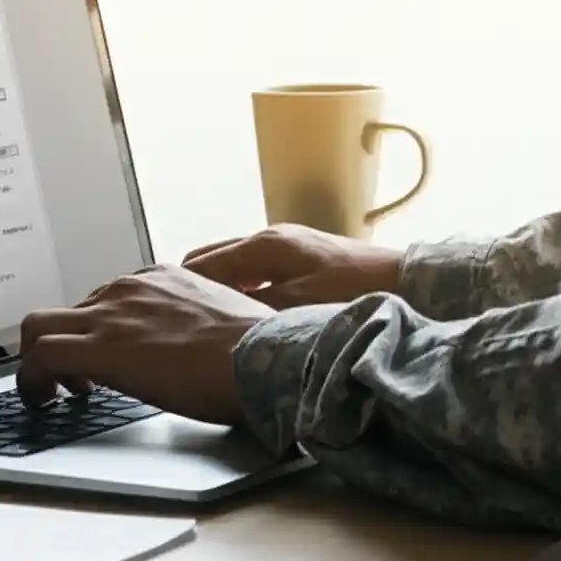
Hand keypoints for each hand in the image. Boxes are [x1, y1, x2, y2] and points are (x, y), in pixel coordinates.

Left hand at [16, 265, 273, 424]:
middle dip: (68, 344)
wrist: (263, 356)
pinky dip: (32, 379)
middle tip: (77, 379)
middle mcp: (131, 288)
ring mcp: (111, 315)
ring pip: (40, 326)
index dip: (100, 330)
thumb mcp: (226, 318)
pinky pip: (41, 355)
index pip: (109, 297)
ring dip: (42, 361)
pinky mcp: (99, 347)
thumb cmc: (259, 348)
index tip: (107, 355)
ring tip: (54, 391)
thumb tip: (207, 348)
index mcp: (163, 277)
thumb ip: (201, 323)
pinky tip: (44, 399)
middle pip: (70, 310)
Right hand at [182, 224, 403, 308]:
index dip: (175, 291)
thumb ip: (250, 313)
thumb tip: (213, 322)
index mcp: (263, 245)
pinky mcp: (302, 255)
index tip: (154, 312)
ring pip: (232, 264)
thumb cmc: (353, 294)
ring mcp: (286, 244)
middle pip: (210, 259)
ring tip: (200, 319)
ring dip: (215, 287)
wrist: (406, 279)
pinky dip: (238, 286)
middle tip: (171, 318)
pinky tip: (240, 312)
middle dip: (188, 286)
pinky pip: (254, 269)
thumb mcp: (296, 309)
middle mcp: (269, 237)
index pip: (200, 266)